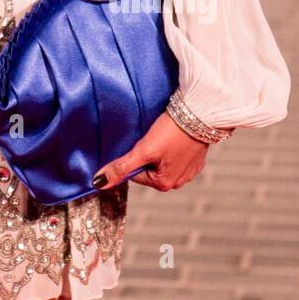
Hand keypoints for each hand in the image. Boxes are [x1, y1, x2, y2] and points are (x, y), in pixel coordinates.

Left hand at [92, 111, 208, 192]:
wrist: (201, 114)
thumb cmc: (171, 132)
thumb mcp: (143, 150)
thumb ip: (121, 167)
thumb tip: (99, 183)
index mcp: (164, 184)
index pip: (135, 175)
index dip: (132, 158)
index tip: (139, 143)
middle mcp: (178, 182)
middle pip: (149, 169)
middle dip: (146, 154)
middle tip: (151, 138)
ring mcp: (189, 172)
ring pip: (163, 162)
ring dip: (159, 151)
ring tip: (162, 136)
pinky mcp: (197, 159)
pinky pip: (177, 156)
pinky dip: (172, 147)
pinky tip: (173, 136)